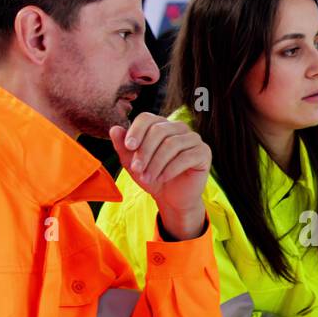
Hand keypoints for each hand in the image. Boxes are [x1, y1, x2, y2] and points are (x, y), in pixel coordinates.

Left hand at [109, 113, 210, 239]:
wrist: (171, 198)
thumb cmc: (153, 177)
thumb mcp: (133, 163)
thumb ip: (123, 147)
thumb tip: (114, 129)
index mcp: (161, 125)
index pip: (147, 118)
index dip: (136, 130)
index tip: (128, 147)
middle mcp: (179, 128)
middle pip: (159, 131)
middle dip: (145, 151)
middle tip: (137, 169)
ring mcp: (194, 139)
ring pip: (171, 144)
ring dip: (156, 163)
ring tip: (147, 177)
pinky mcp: (204, 152)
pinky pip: (186, 157)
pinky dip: (170, 169)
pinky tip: (163, 178)